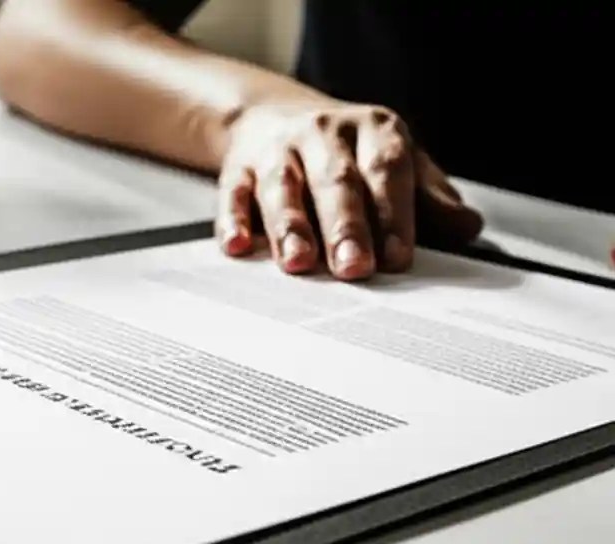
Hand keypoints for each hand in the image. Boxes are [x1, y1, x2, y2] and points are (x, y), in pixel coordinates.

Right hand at [215, 102, 484, 279]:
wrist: (273, 118)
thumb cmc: (347, 155)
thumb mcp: (396, 164)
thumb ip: (429, 199)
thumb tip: (468, 229)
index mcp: (374, 130)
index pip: (387, 170)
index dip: (394, 214)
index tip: (399, 257)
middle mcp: (324, 133)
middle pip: (336, 181)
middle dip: (346, 226)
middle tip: (354, 267)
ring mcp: (278, 150)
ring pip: (283, 188)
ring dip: (290, 227)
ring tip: (299, 263)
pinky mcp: (238, 169)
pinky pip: (233, 194)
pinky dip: (234, 220)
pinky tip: (239, 246)